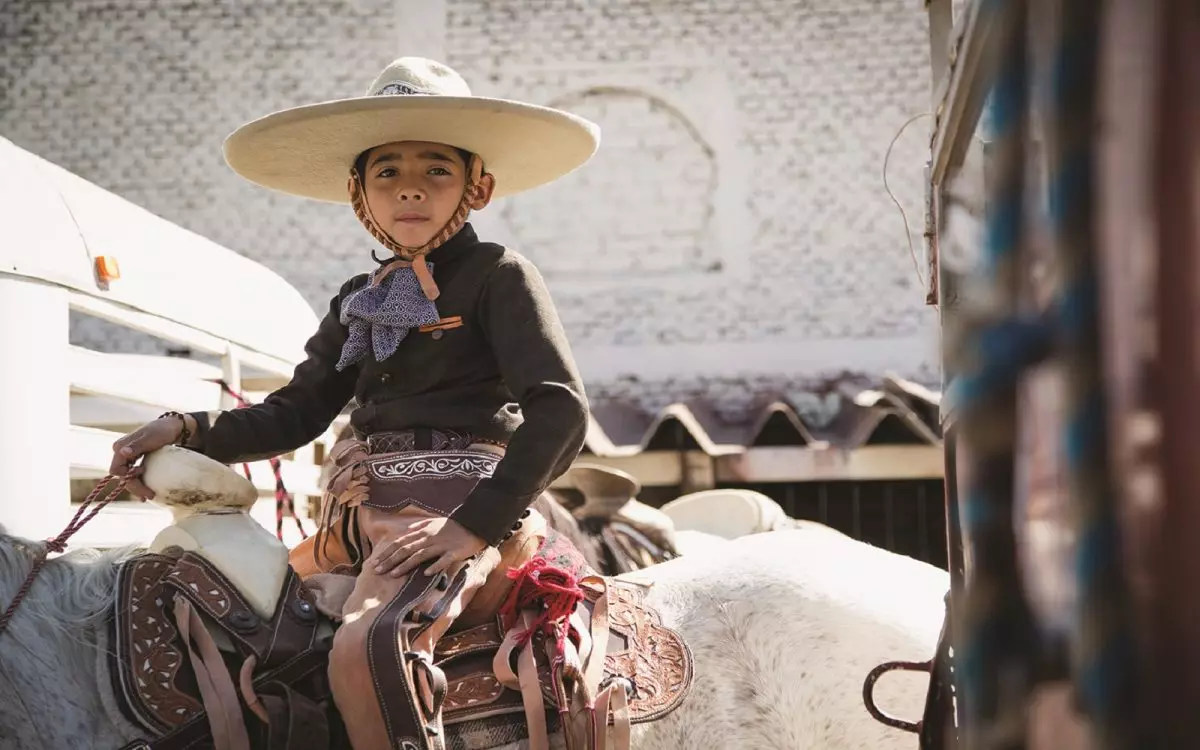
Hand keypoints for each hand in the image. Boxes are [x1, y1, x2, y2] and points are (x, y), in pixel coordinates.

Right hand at [109, 415, 192, 499]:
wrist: (172, 428)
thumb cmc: (162, 431)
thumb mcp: (151, 438)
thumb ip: (136, 446)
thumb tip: (122, 453)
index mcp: (120, 447)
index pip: (116, 469)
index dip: (127, 476)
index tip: (142, 473)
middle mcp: (121, 453)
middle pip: (122, 476)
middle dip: (134, 487)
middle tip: (149, 496)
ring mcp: (128, 458)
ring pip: (127, 477)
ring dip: (136, 487)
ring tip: (148, 496)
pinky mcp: (135, 461)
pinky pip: (133, 475)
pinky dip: (139, 483)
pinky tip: (146, 491)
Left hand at [370, 517, 486, 577]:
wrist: (475, 523)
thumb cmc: (453, 526)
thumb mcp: (433, 523)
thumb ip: (419, 527)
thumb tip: (405, 532)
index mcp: (423, 531)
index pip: (400, 542)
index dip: (386, 552)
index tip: (374, 562)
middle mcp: (429, 537)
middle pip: (406, 549)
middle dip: (390, 561)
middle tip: (377, 571)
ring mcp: (442, 545)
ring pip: (420, 555)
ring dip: (406, 565)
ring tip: (394, 574)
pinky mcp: (455, 552)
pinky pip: (444, 559)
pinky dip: (435, 566)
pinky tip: (426, 574)